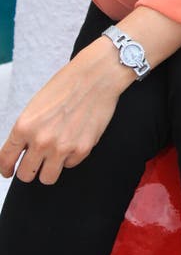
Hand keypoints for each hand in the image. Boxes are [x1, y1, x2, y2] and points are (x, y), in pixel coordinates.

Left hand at [0, 38, 132, 184]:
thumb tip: (24, 150)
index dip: (6, 168)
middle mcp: (40, 140)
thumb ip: (27, 129)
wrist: (96, 76)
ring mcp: (62, 147)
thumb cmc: (67, 85)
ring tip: (55, 156)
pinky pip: (70, 165)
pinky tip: (75, 139)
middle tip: (36, 162)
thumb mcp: (36, 105)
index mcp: (24, 126)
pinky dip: (71, 156)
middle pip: (26, 174)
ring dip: (49, 169)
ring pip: (47, 178)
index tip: (9, 171)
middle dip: (29, 169)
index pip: (6, 159)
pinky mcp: (82, 150)